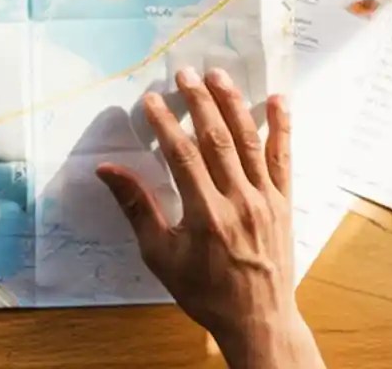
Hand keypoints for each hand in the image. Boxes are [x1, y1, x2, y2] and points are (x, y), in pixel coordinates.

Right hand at [96, 67, 323, 368]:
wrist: (257, 320)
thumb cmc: (204, 291)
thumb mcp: (160, 255)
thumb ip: (137, 208)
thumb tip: (107, 172)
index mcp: (207, 215)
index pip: (183, 156)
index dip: (166, 124)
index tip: (151, 100)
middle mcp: (240, 201)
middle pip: (218, 140)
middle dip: (199, 102)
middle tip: (184, 73)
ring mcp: (267, 200)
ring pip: (250, 142)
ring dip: (234, 104)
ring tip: (219, 75)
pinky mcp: (284, 203)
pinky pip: (284, 158)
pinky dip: (282, 128)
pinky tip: (279, 101)